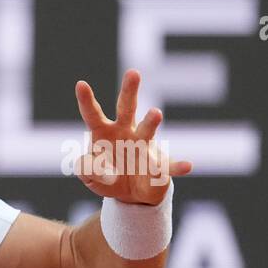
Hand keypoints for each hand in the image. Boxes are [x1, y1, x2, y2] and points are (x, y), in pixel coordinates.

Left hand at [73, 69, 192, 203]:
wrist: (131, 194)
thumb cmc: (107, 178)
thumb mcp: (91, 178)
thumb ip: (86, 170)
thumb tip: (88, 163)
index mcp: (104, 134)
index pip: (93, 115)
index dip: (87, 101)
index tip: (81, 84)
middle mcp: (126, 134)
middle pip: (126, 110)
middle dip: (129, 92)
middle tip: (133, 73)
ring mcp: (144, 147)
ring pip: (147, 131)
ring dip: (150, 122)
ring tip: (155, 113)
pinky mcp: (160, 166)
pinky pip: (169, 166)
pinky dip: (177, 166)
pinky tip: (187, 166)